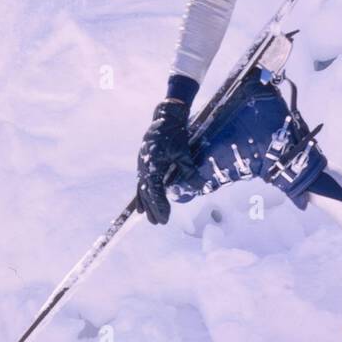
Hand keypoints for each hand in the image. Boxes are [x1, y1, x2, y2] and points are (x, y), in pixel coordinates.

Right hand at [136, 99, 199, 225]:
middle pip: (147, 193)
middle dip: (153, 208)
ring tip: (149, 218)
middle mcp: (144, 166)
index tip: (166, 217)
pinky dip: (141, 195)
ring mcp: (141, 165)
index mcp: (152, 165)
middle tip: (160, 222)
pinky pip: (141, 182)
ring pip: (142, 189)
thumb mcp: (183, 153)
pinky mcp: (143, 163)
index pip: (155, 191)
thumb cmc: (175, 134)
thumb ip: (189, 172)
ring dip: (146, 204)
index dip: (160, 205)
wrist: (165, 118)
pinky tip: (140, 206)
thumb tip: (201, 187)